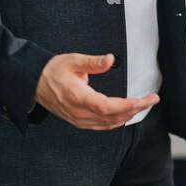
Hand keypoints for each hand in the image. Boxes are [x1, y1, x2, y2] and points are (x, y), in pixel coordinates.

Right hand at [34, 53, 155, 129]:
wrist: (34, 83)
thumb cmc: (53, 70)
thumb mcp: (72, 60)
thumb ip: (93, 62)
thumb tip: (110, 59)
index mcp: (78, 97)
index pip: (109, 107)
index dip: (130, 105)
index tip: (146, 99)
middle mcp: (79, 112)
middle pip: (113, 118)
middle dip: (135, 109)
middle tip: (152, 100)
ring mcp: (78, 119)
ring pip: (108, 124)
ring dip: (128, 116)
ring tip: (143, 105)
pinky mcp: (78, 121)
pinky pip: (101, 126)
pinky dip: (116, 121)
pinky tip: (126, 115)